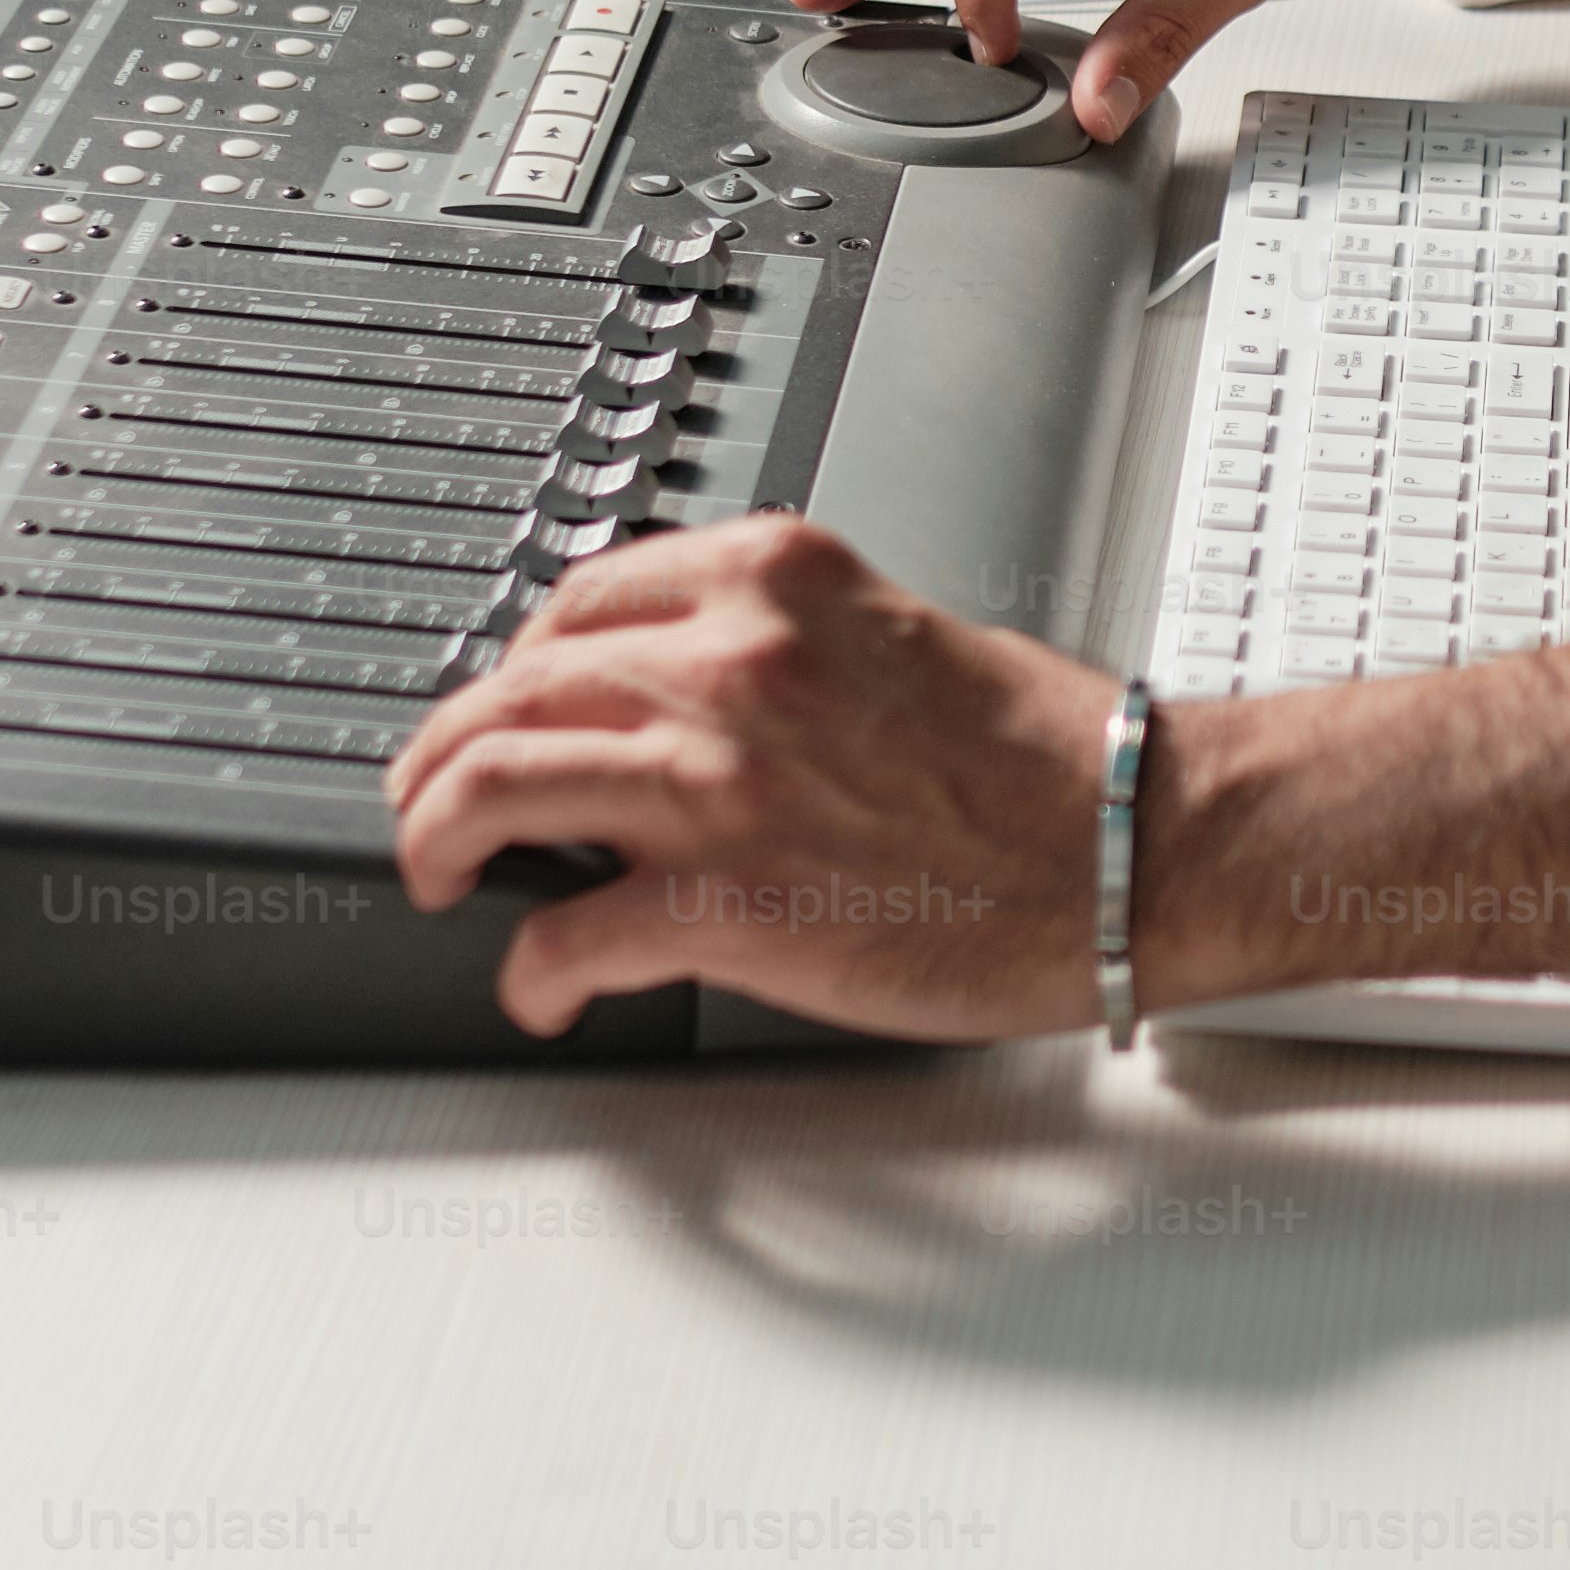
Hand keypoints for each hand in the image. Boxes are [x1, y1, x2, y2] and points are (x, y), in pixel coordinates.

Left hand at [384, 517, 1117, 1040]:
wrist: (1140, 848)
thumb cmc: (1050, 764)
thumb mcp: (891, 637)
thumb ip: (782, 647)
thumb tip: (688, 697)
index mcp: (772, 583)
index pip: (574, 601)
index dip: (514, 664)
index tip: (504, 704)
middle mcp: (729, 664)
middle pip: (506, 688)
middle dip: (441, 752)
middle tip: (428, 800)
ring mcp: (718, 782)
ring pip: (488, 787)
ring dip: (433, 837)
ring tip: (435, 873)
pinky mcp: (726, 903)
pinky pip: (565, 936)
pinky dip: (532, 970)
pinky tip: (543, 986)